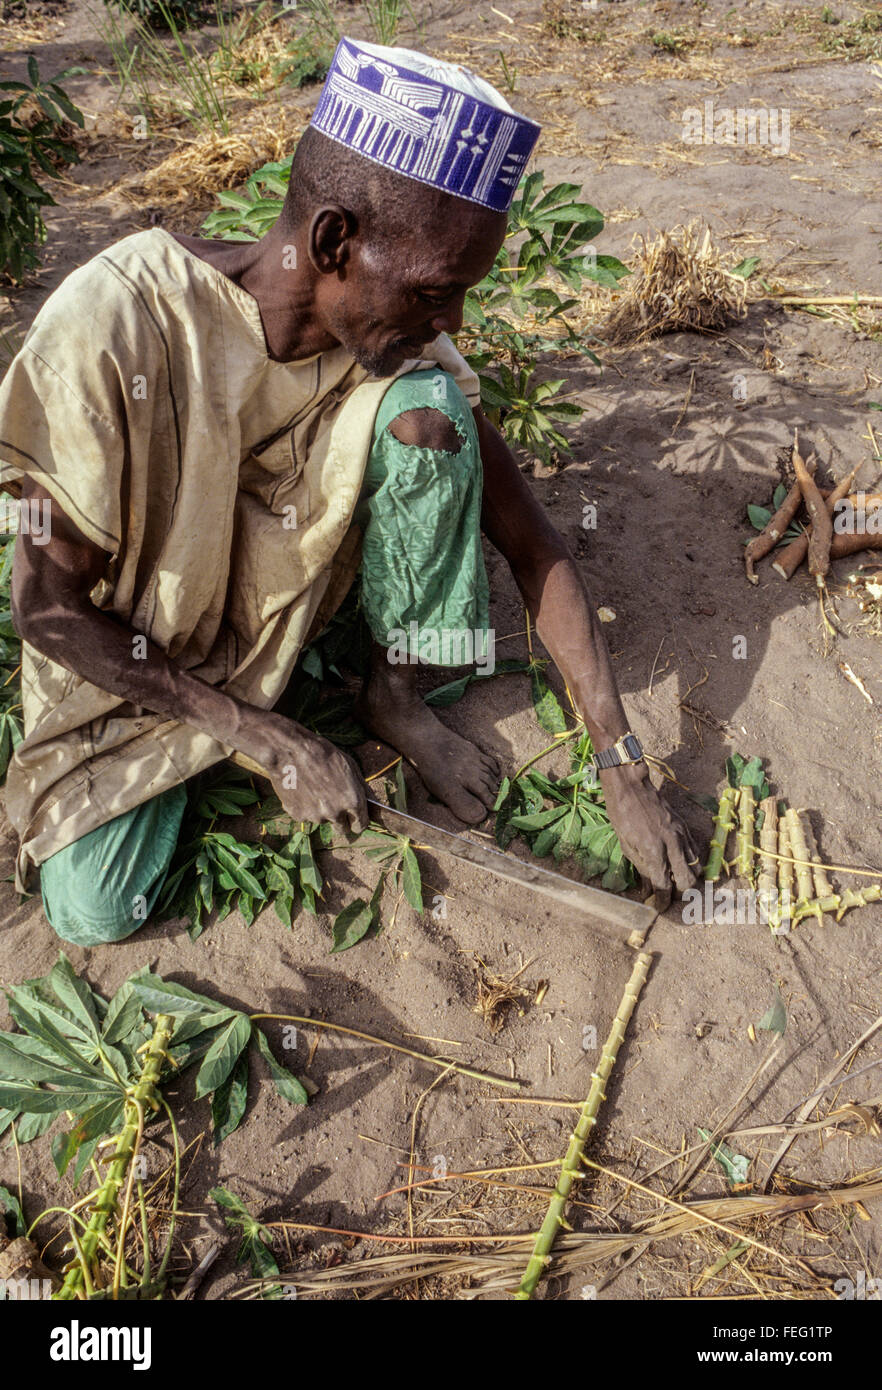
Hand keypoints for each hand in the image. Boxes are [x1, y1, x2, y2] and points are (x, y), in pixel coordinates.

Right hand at [245, 711, 367, 833]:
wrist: (289, 751)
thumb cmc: (322, 753)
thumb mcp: (350, 765)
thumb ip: (362, 788)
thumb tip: (372, 802)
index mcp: (352, 800)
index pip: (361, 825)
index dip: (359, 822)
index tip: (355, 819)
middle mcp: (335, 813)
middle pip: (342, 829)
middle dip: (341, 820)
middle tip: (334, 802)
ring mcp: (315, 816)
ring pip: (323, 820)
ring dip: (321, 810)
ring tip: (313, 788)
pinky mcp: (298, 815)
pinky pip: (306, 815)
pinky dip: (305, 807)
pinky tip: (301, 789)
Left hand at [599, 761, 700, 907]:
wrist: (632, 788)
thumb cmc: (622, 816)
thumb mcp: (627, 846)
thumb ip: (642, 869)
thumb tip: (649, 890)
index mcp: (654, 852)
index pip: (664, 886)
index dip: (662, 901)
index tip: (659, 907)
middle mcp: (672, 845)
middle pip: (688, 881)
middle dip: (680, 894)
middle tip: (670, 897)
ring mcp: (681, 836)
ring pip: (697, 868)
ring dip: (689, 879)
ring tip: (677, 883)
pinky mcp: (685, 828)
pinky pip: (696, 852)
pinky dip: (691, 863)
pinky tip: (681, 866)